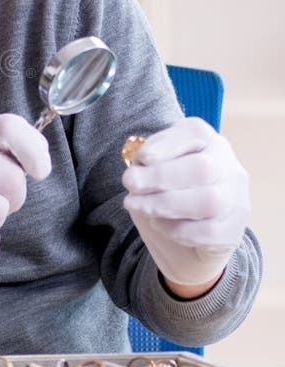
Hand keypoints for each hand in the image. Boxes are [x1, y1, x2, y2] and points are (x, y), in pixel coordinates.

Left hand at [122, 117, 249, 287]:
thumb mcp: (152, 166)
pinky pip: (208, 232)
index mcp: (207, 141)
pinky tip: (158, 224)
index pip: (195, 133)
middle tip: (130, 184)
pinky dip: (176, 229)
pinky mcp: (233, 230)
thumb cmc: (164, 187)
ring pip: (208, 201)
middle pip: (202, 168)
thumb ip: (148, 160)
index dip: (167, 145)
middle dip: (160, 177)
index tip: (142, 159)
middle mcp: (227, 165)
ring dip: (164, 204)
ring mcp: (235, 198)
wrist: (184, 232)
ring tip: (137, 205)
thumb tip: (143, 163)